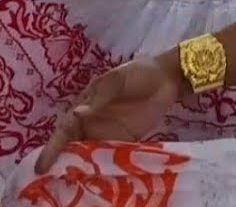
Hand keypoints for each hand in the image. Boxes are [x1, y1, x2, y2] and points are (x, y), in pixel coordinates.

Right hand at [35, 58, 180, 173]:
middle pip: (74, 148)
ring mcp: (109, 134)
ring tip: (78, 186)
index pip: (64, 130)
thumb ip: (99, 98)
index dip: (52, 148)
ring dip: (85, 169)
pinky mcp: (127, 141)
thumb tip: (77, 113)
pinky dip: (108, 168)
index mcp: (83, 108)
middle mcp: (92, 124)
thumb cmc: (138, 74)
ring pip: (91, 156)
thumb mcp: (116, 80)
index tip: (42, 166)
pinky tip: (104, 180)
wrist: (168, 78)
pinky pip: (114, 157)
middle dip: (65, 165)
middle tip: (56, 183)